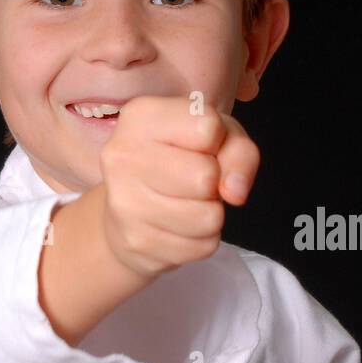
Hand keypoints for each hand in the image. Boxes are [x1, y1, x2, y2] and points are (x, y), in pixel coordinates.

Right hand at [98, 96, 259, 280]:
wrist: (127, 213)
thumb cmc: (179, 162)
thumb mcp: (217, 139)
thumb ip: (239, 152)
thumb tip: (235, 192)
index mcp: (140, 116)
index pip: (207, 127)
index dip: (216, 142)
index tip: (197, 147)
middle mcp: (123, 156)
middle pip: (205, 177)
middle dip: (213, 183)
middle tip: (194, 182)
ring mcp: (125, 202)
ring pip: (208, 217)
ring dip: (210, 214)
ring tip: (188, 203)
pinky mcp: (137, 242)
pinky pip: (202, 246)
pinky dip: (201, 239)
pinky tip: (178, 226)